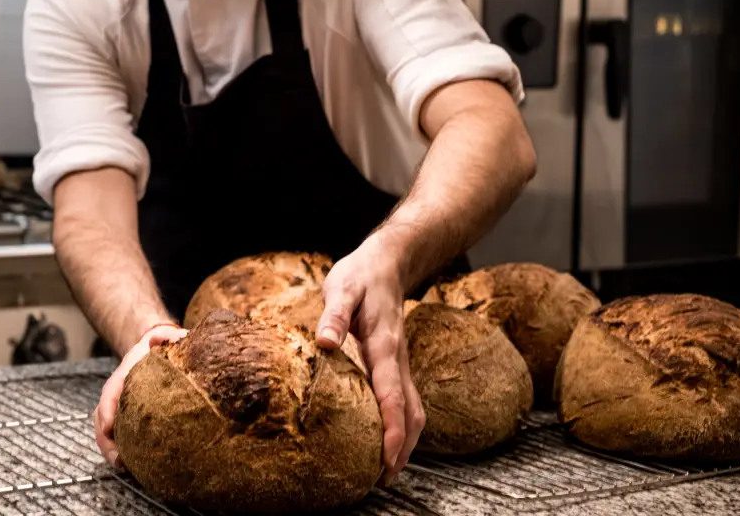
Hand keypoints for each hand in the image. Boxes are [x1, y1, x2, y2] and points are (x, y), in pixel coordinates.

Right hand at [93, 322, 188, 466]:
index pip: (111, 391)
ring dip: (109, 447)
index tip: (109, 425)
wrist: (151, 350)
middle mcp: (116, 391)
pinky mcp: (124, 416)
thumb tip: (181, 338)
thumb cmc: (157, 348)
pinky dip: (118, 449)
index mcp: (124, 374)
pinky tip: (129, 463)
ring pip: (105, 429)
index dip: (107, 409)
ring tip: (121, 465)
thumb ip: (168, 337)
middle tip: (117, 458)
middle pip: (102, 416)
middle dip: (105, 438)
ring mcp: (118, 405)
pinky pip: (115, 434)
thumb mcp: (162, 339)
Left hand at [316, 238, 424, 486]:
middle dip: (403, 447)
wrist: (387, 262)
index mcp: (384, 344)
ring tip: (388, 469)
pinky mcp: (397, 363)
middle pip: (411, 410)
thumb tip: (324, 342)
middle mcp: (398, 358)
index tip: (386, 458)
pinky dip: (403, 424)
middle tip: (386, 478)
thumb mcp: (342, 287)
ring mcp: (401, 362)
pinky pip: (407, 399)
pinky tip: (388, 438)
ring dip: (407, 440)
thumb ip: (334, 314)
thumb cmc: (360, 275)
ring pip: (414, 408)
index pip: (392, 394)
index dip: (392, 429)